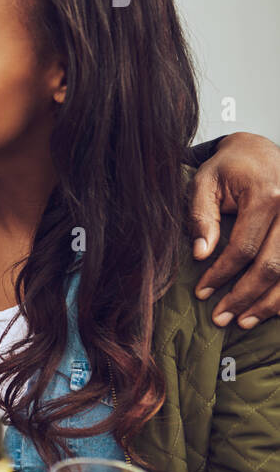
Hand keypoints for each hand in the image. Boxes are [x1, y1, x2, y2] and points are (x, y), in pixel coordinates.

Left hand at [189, 132, 279, 327]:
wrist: (260, 150)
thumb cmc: (230, 167)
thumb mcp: (205, 182)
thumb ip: (201, 217)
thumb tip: (200, 254)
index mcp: (266, 195)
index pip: (244, 247)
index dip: (222, 274)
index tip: (202, 292)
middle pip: (272, 266)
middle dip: (245, 297)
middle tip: (221, 318)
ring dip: (269, 303)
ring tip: (244, 321)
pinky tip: (271, 308)